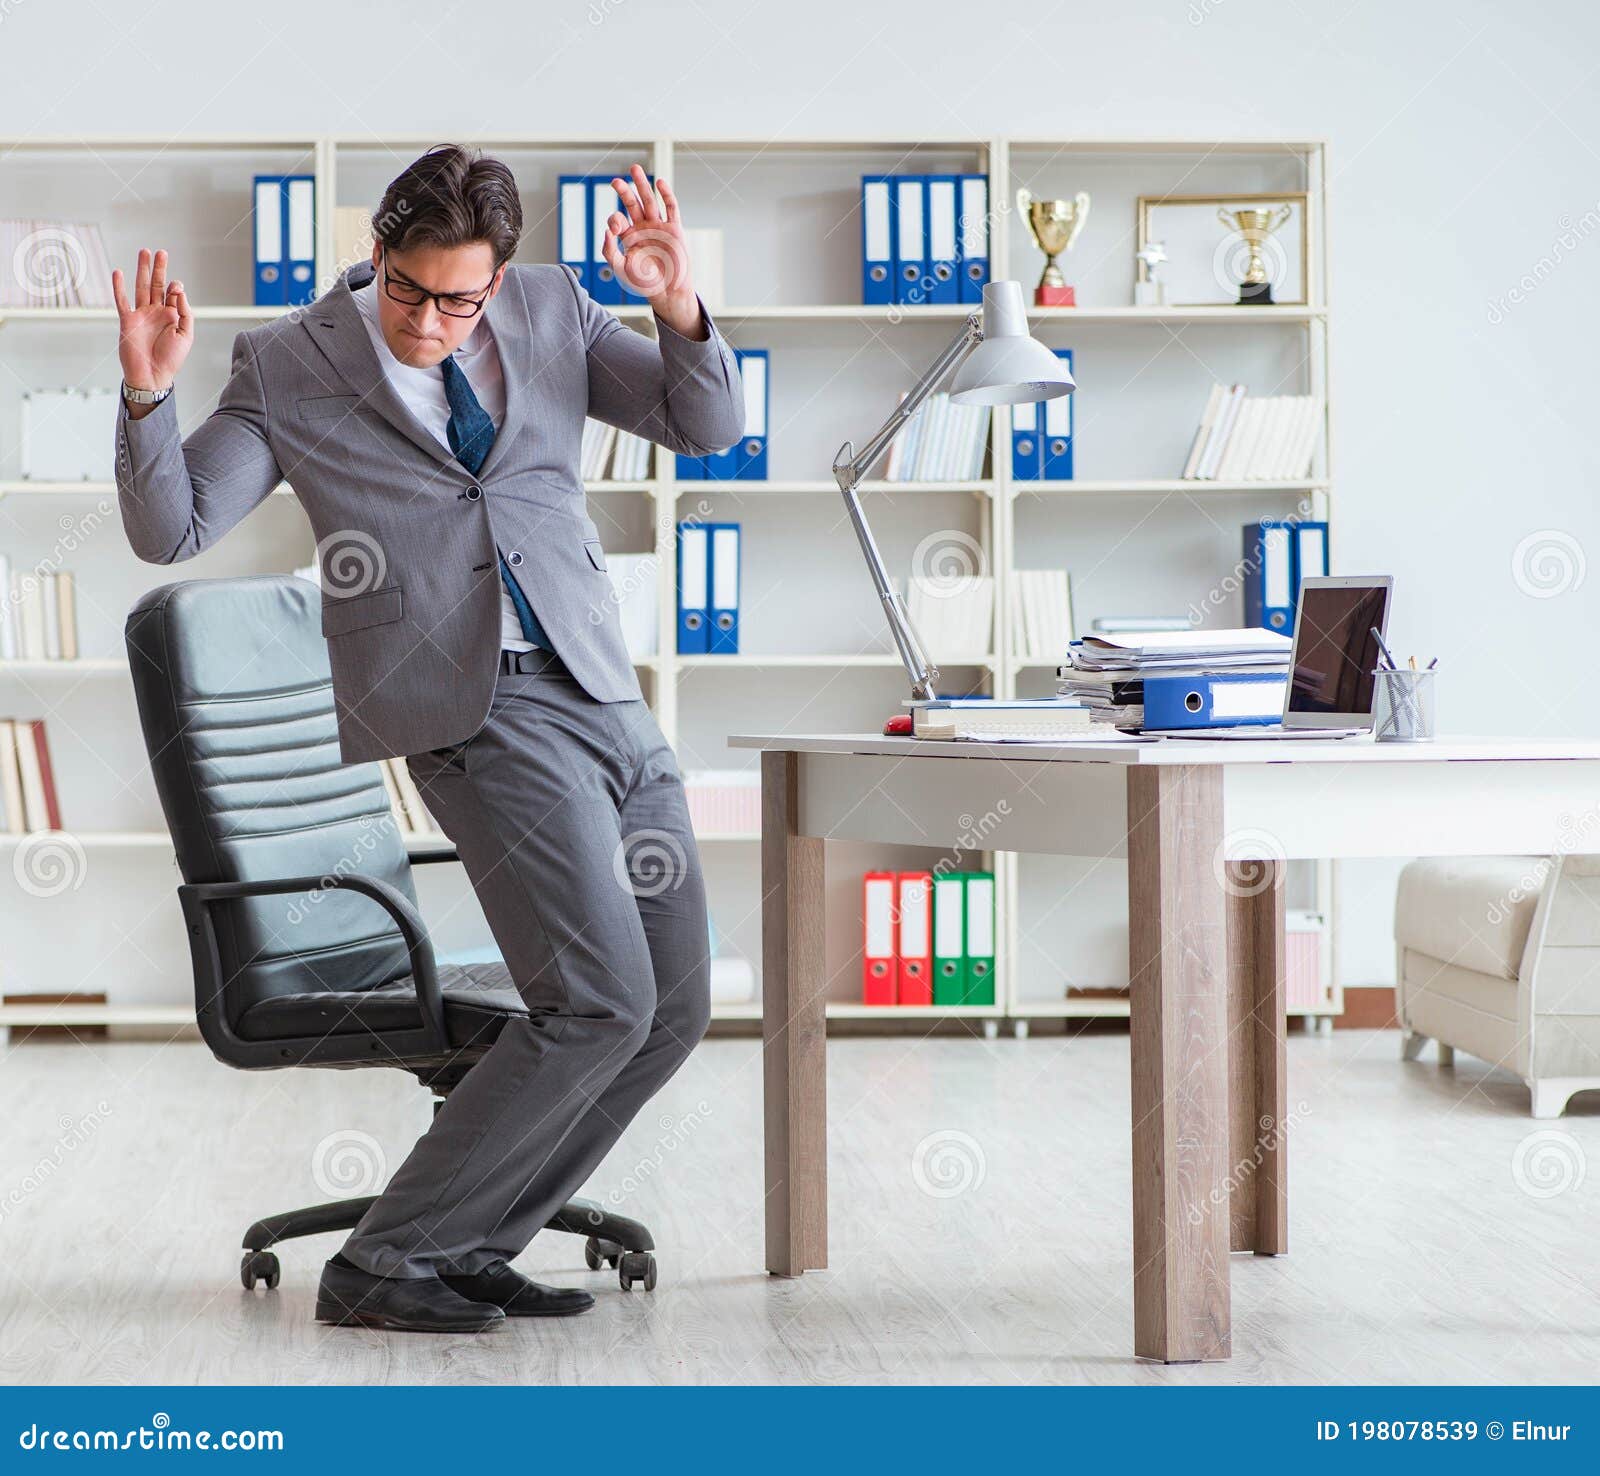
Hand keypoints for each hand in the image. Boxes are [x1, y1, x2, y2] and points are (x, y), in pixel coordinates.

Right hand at [112, 248, 193, 400]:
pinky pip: (122, 300)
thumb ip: (185, 313)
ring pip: (141, 287)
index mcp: (172, 316)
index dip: (176, 287)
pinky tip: (118, 272)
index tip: (176, 287)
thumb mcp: (186, 336)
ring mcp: (141, 315)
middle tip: (161, 252)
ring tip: (144, 253)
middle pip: (157, 285)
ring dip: (142, 270)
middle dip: (159, 269)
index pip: (173, 294)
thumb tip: (178, 292)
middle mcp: (156, 312)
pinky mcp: (127, 320)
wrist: (152, 375)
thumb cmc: (170, 359)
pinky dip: (118, 287)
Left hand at [603, 163, 702, 337]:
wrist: (667, 292)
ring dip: (642, 185)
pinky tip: (659, 182)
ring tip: (634, 169)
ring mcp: (659, 226)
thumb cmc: (644, 283)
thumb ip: (609, 250)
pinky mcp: (674, 228)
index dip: (615, 219)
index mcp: (629, 236)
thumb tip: (606, 230)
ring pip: (650, 200)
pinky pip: (671, 207)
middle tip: (615, 181)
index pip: (618, 219)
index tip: (615, 228)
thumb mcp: (620, 268)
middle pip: (632, 203)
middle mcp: (643, 228)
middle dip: (624, 191)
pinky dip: (666, 194)